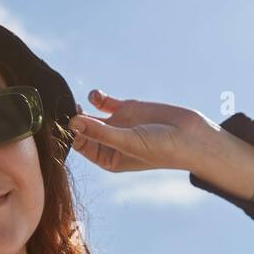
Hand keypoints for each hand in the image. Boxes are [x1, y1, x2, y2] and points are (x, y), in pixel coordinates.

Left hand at [68, 89, 216, 173]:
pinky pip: (103, 102)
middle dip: (72, 119)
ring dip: (81, 107)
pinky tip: (95, 95)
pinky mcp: (127, 109)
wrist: (190, 136)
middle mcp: (110, 142)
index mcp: (107, 158)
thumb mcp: (127, 142)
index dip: (70, 134)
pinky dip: (96, 97)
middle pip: (82, 129)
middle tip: (63, 107)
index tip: (63, 121)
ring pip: (90, 114)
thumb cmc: (160, 148)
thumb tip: (72, 122)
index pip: (80, 146)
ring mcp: (117, 125)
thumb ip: (100, 132)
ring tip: (77, 103)